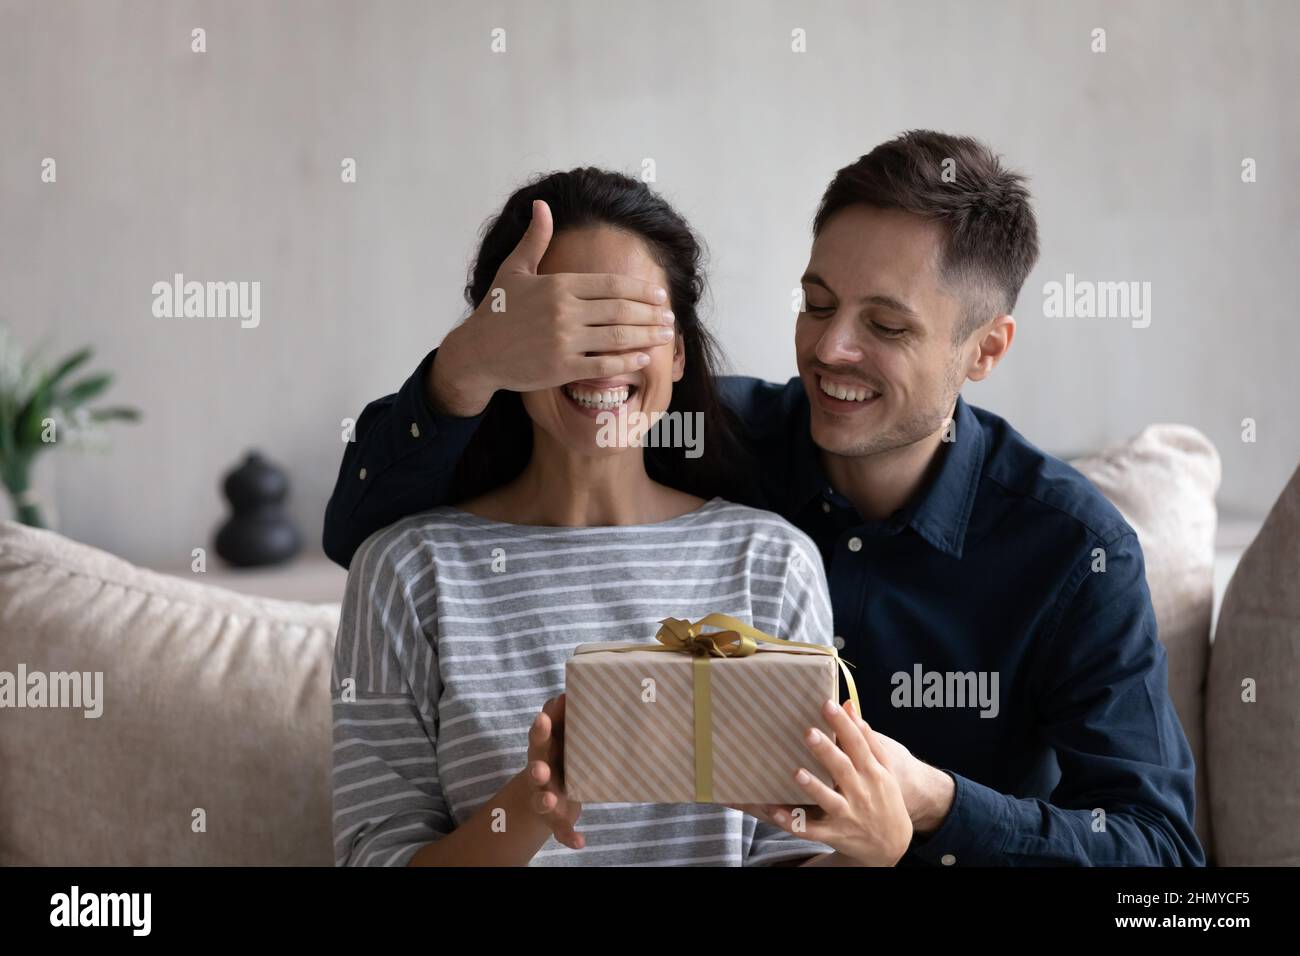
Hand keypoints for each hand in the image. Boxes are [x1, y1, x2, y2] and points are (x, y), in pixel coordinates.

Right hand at [430, 199, 674, 415]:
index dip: (641, 290)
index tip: (660, 295)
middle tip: (671, 316)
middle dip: (651, 313)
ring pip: (617, 336)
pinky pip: (603, 365)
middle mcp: (564, 311)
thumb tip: (542, 204)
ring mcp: (563, 341)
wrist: (476, 352)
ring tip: (666, 336)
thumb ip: (535, 239)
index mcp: (558, 284)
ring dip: (647, 335)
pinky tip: (643, 358)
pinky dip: (627, 362)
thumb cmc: (497, 310)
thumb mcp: (514, 269)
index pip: (612, 285)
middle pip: (621, 309)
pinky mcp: (561, 368)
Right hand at [526, 694, 584, 849]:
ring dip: (545, 800)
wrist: (549, 795)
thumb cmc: (561, 757)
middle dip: (537, 769)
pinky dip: (569, 836)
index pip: (539, 737)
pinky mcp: (556, 819)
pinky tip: (579, 841)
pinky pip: (561, 830)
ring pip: (542, 799)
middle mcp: (541, 774)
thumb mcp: (561, 737)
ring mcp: (546, 797)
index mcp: (544, 751)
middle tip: (538, 769)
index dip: (541, 730)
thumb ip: (561, 716)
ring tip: (550, 800)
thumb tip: (566, 691)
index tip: (543, 718)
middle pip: (536, 768)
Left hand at [730, 699, 913, 865]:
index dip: (843, 725)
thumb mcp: (884, 769)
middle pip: (843, 769)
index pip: (858, 744)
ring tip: (797, 772)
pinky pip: (811, 830)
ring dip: (813, 788)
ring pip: (829, 801)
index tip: (828, 705)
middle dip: (826, 751)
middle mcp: (861, 792)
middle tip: (808, 732)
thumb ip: (867, 739)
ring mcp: (848, 815)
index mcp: (872, 773)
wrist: (892, 844)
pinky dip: (794, 822)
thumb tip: (850, 707)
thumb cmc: (884, 797)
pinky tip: (774, 810)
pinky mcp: (835, 834)